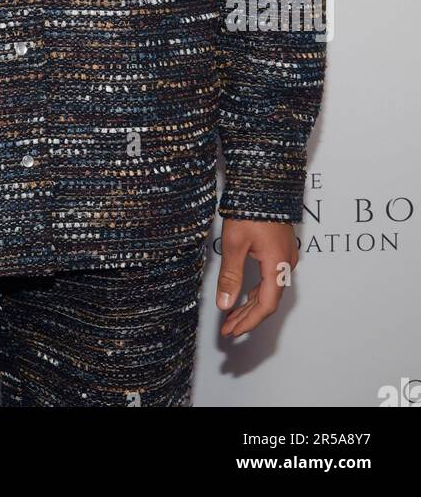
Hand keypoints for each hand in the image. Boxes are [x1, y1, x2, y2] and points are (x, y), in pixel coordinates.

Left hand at [216, 219, 298, 337]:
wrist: (264, 181)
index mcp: (277, 264)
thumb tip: (225, 304)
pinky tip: (243, 295)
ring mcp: (285, 256)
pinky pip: (271, 278)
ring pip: (270, 290)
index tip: (231, 331)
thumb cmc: (250, 208)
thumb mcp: (235, 243)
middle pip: (268, 300)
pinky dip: (256, 290)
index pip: (265, 305)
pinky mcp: (281, 249)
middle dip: (247, 317)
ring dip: (250, 305)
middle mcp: (286, 263)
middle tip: (228, 329)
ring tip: (232, 316)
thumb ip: (231, 275)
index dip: (248, 321)